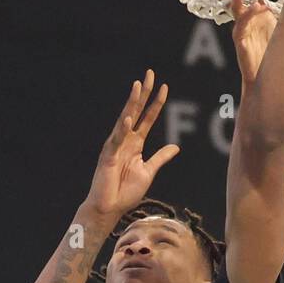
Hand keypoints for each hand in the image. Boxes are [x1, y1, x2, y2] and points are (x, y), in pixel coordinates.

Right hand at [82, 71, 179, 223]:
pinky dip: (122, 130)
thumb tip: (175, 146)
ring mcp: (115, 146)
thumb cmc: (125, 192)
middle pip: (136, 112)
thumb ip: (160, 158)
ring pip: (125, 120)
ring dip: (132, 103)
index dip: (156, 104)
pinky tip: (128, 119)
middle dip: (143, 93)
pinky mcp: (107, 156)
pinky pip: (116, 140)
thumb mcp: (148, 172)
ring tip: (138, 86)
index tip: (165, 87)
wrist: (109, 208)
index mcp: (135, 144)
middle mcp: (125, 140)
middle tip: (150, 74)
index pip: (148, 118)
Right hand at [231, 0, 277, 86]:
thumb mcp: (279, 25)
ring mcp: (242, 32)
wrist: (267, 80)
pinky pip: (240, 29)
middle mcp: (246, 21)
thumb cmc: (273, 53)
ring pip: (235, 11)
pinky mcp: (241, 45)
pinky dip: (247, 18)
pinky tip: (256, 9)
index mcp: (254, 14)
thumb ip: (279, 9)